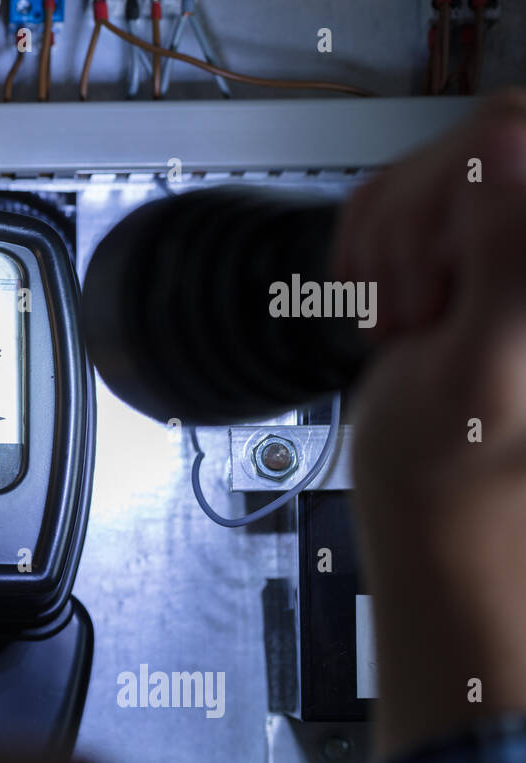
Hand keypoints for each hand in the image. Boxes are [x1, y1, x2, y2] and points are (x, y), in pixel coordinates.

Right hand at [334, 91, 525, 760]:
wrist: (430, 510)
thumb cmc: (456, 467)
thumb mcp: (475, 365)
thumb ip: (503, 251)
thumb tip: (509, 139)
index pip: (516, 135)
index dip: (463, 187)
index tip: (443, 272)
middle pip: (478, 138)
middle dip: (417, 222)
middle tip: (414, 310)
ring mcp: (507, 245)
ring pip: (429, 164)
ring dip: (388, 243)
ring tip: (402, 320)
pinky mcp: (466, 255)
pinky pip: (398, 199)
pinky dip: (369, 249)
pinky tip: (387, 307)